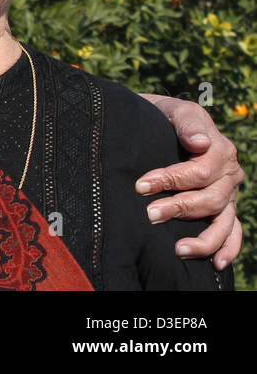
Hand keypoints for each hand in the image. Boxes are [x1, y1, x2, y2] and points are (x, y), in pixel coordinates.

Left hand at [138, 93, 242, 269]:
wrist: (162, 120)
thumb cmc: (164, 115)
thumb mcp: (173, 110)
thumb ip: (187, 123)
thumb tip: (200, 143)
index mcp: (219, 148)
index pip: (200, 171)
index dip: (171, 179)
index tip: (141, 186)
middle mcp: (229, 172)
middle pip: (211, 198)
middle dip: (179, 208)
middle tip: (150, 215)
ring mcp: (229, 192)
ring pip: (223, 220)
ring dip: (204, 238)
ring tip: (179, 249)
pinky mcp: (225, 207)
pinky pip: (233, 231)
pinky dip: (228, 248)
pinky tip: (217, 263)